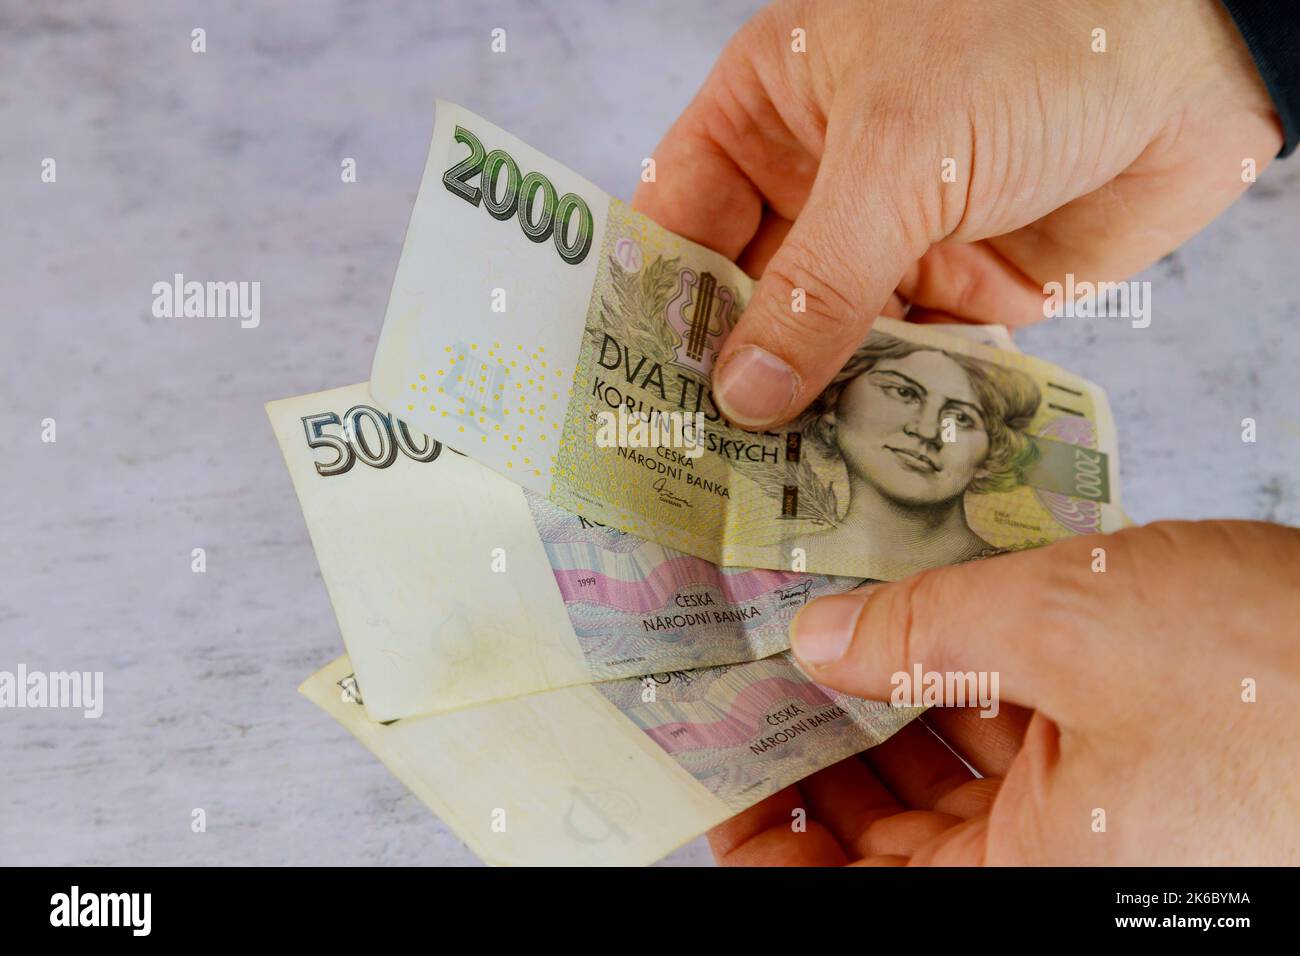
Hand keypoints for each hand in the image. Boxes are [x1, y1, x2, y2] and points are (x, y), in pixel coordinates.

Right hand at [633, 0, 1280, 429]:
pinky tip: (848, 467)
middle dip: (723, 372)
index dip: (650, 298)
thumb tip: (742, 395)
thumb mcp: (900, 152)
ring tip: (757, 487)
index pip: (681, 215)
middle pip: (747, 295)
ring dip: (799, 408)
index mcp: (774, 110)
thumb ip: (818, 284)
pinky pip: (902, 366)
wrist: (1199, 49)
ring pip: (821, 342)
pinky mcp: (965, 294)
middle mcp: (822, 181)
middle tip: (687, 462)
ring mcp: (893, 241)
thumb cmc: (1031, 36)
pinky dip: (880, 413)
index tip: (620, 385)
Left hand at [708, 520, 1299, 864]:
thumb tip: (818, 642)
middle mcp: (1052, 870)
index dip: (764, 837)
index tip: (705, 771)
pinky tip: (919, 623)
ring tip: (812, 630)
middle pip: (888, 836)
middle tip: (746, 671)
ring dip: (880, 707)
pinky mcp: (1135, 774)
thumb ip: (924, 629)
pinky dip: (960, 686)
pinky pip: (1017, 746)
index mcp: (1022, 881)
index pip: (847, 888)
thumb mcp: (1072, 623)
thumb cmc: (1285, 679)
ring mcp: (1097, 826)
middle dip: (811, 754)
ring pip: (948, 782)